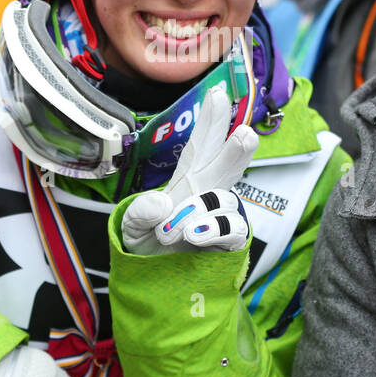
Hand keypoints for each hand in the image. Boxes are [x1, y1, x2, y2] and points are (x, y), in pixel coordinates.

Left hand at [122, 87, 257, 255]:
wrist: (156, 283)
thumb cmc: (147, 244)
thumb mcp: (131, 227)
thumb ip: (139, 213)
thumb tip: (160, 203)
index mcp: (187, 180)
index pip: (201, 145)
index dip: (210, 120)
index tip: (217, 93)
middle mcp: (208, 192)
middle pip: (226, 163)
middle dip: (236, 148)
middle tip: (245, 133)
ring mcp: (221, 216)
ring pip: (224, 200)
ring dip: (197, 211)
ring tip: (171, 229)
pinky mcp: (230, 242)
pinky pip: (233, 229)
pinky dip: (214, 229)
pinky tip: (194, 235)